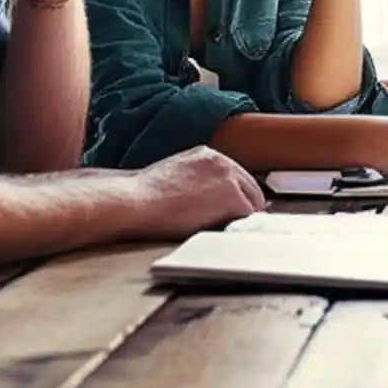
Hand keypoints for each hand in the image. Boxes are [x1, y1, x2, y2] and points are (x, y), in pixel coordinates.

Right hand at [125, 147, 265, 239]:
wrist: (135, 202)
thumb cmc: (144, 196)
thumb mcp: (175, 175)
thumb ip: (198, 181)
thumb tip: (210, 200)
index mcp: (208, 154)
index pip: (236, 177)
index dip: (236, 197)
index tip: (231, 212)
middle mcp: (223, 161)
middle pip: (250, 188)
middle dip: (244, 208)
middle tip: (234, 226)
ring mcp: (230, 177)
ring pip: (252, 203)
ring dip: (241, 218)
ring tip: (224, 231)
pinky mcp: (232, 197)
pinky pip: (247, 218)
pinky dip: (238, 228)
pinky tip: (222, 233)